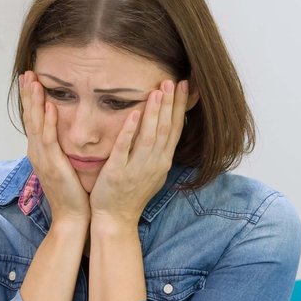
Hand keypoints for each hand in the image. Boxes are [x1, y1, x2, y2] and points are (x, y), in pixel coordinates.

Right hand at [19, 71, 89, 227]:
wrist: (71, 217)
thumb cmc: (71, 193)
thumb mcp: (63, 165)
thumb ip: (61, 149)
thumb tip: (64, 134)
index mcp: (40, 152)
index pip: (33, 120)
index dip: (31, 100)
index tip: (31, 80)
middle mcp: (37, 152)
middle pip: (30, 118)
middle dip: (28, 95)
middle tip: (27, 73)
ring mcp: (43, 158)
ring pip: (35, 124)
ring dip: (34, 101)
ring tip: (33, 81)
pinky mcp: (53, 165)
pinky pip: (48, 139)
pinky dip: (47, 121)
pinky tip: (48, 106)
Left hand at [88, 80, 188, 225]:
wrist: (116, 220)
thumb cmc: (131, 193)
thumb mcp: (152, 171)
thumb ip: (159, 149)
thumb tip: (168, 126)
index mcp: (162, 162)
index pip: (175, 129)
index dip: (180, 106)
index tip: (184, 85)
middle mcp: (154, 164)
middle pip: (165, 129)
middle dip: (170, 104)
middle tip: (172, 80)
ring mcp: (137, 169)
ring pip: (149, 136)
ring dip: (154, 113)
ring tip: (157, 91)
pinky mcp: (117, 173)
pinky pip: (125, 149)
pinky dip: (130, 131)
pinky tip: (132, 113)